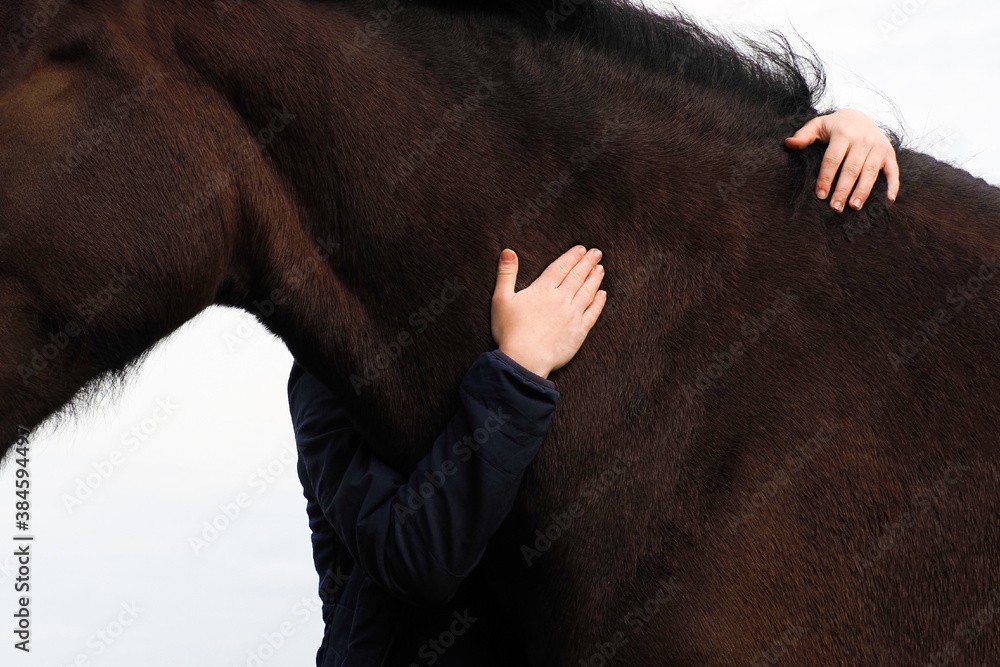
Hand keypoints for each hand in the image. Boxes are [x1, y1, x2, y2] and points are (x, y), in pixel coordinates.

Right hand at [491, 245, 606, 378]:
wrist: (525, 359)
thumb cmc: (510, 331)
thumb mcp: (501, 299)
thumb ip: (506, 274)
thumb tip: (508, 252)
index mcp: (543, 289)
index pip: (561, 267)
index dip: (572, 256)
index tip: (581, 249)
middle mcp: (561, 298)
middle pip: (577, 276)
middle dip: (588, 262)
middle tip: (596, 253)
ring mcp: (572, 315)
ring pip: (587, 291)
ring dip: (595, 278)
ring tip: (600, 269)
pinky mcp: (579, 331)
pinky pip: (593, 313)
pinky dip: (599, 302)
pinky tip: (602, 295)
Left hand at [785, 108, 899, 211]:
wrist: (860, 116)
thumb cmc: (834, 127)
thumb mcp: (818, 125)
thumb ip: (804, 135)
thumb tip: (789, 144)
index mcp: (843, 134)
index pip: (833, 159)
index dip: (826, 178)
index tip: (821, 195)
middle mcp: (862, 140)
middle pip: (852, 168)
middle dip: (843, 189)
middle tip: (835, 207)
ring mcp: (878, 146)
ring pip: (870, 172)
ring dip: (863, 191)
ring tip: (854, 207)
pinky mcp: (889, 153)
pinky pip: (893, 170)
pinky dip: (893, 185)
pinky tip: (888, 200)